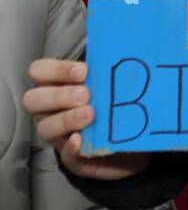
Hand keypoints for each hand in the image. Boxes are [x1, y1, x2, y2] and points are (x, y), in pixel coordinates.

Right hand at [23, 60, 149, 178]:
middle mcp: (52, 110)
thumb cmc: (115, 103)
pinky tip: (81, 139)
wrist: (133, 141)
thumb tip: (116, 51)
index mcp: (57, 86)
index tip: (83, 72)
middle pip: (32, 100)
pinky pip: (65, 156)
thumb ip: (105, 71)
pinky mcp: (74, 158)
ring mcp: (60, 136)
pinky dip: (71, 147)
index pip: (39, 72)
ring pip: (44, 128)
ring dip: (66, 119)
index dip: (56, 70)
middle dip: (58, 95)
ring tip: (90, 114)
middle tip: (86, 95)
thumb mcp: (110, 84)